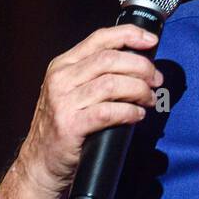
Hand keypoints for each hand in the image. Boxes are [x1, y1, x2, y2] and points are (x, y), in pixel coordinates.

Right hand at [19, 24, 162, 196]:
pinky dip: (129, 112)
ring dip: (139, 90)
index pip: (100, 38)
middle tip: (157, 81)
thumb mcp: (74, 91)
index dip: (129, 36)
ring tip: (149, 100)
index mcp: (63, 65)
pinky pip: (108, 112)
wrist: (41, 163)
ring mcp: (63, 102)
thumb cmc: (66, 126)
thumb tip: (139, 63)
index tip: (151, 42)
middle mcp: (61, 79)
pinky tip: (138, 115)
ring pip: (112, 84)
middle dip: (142, 67)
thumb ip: (97, 74)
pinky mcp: (70, 125)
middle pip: (110, 59)